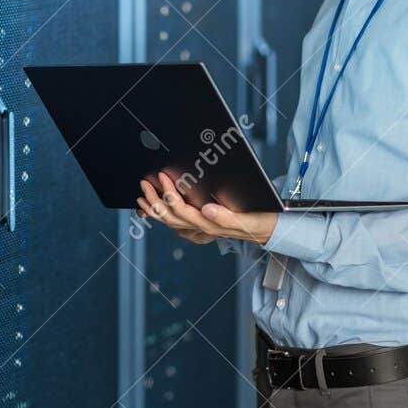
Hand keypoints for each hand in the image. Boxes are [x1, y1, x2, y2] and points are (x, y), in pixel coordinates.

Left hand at [135, 171, 278, 245]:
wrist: (265, 230)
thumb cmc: (257, 223)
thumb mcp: (247, 219)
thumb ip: (226, 217)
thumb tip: (206, 209)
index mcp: (209, 224)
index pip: (182, 209)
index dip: (170, 193)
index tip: (163, 177)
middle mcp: (201, 227)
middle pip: (170, 216)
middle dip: (154, 199)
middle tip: (145, 183)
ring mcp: (199, 228)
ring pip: (170, 221)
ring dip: (154, 208)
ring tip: (142, 197)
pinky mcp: (200, 225)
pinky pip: (176, 223)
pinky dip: (163, 216)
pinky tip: (157, 210)